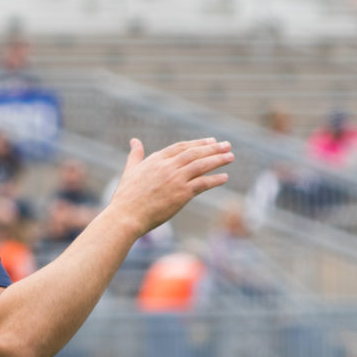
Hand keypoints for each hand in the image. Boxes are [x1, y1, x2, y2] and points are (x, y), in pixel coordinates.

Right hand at [106, 138, 233, 237]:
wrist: (127, 215)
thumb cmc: (126, 196)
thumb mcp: (130, 170)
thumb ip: (135, 155)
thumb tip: (134, 141)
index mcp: (156, 159)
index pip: (182, 147)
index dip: (198, 143)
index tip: (211, 141)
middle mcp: (168, 166)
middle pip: (195, 153)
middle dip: (213, 148)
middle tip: (227, 145)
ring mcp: (176, 179)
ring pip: (202, 165)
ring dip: (218, 160)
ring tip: (230, 157)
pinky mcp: (182, 194)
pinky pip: (203, 183)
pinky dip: (215, 180)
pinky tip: (225, 177)